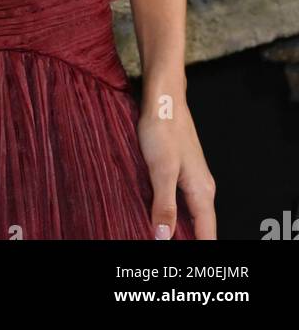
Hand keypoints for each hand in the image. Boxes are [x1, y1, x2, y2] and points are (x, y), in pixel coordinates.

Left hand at [137, 98, 216, 239]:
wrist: (162, 98)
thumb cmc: (162, 128)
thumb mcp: (161, 170)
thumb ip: (164, 205)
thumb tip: (163, 238)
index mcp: (202, 191)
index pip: (207, 234)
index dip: (197, 249)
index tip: (183, 262)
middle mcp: (201, 187)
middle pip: (200, 226)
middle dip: (185, 241)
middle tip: (162, 247)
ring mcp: (191, 178)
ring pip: (189, 213)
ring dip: (177, 228)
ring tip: (158, 237)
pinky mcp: (179, 170)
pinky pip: (179, 200)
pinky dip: (171, 212)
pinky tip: (155, 215)